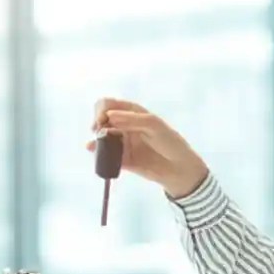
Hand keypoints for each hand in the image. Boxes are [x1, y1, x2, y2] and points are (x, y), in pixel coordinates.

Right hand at [88, 98, 208, 197]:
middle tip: (98, 130)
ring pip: (101, 137)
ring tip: (96, 144)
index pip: (110, 104)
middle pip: (102, 118)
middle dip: (97, 122)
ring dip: (96, 138)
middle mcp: (125, 126)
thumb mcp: (154, 125)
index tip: (102, 119)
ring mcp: (122, 143)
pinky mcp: (121, 160)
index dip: (102, 109)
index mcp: (132, 113)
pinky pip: (105, 155)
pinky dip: (97, 152)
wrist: (179, 170)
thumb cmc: (170, 142)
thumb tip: (108, 116)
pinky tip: (93, 150)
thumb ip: (132, 119)